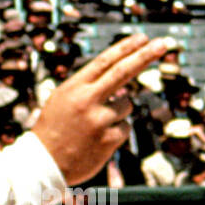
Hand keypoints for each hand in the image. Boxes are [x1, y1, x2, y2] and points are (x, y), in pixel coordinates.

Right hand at [33, 34, 173, 184]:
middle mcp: (86, 101)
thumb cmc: (54, 129)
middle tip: (163, 43)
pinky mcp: (108, 140)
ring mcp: (98, 121)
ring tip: (94, 126)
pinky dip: (116, 131)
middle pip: (123, 72)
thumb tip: (122, 70)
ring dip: (118, 111)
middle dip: (145, 56)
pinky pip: (125, 127)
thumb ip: (88, 85)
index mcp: (73, 89)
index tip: (142, 38)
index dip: (125, 48)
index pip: (104, 61)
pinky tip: (97, 141)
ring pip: (126, 105)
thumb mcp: (62, 100)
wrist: (41, 165)